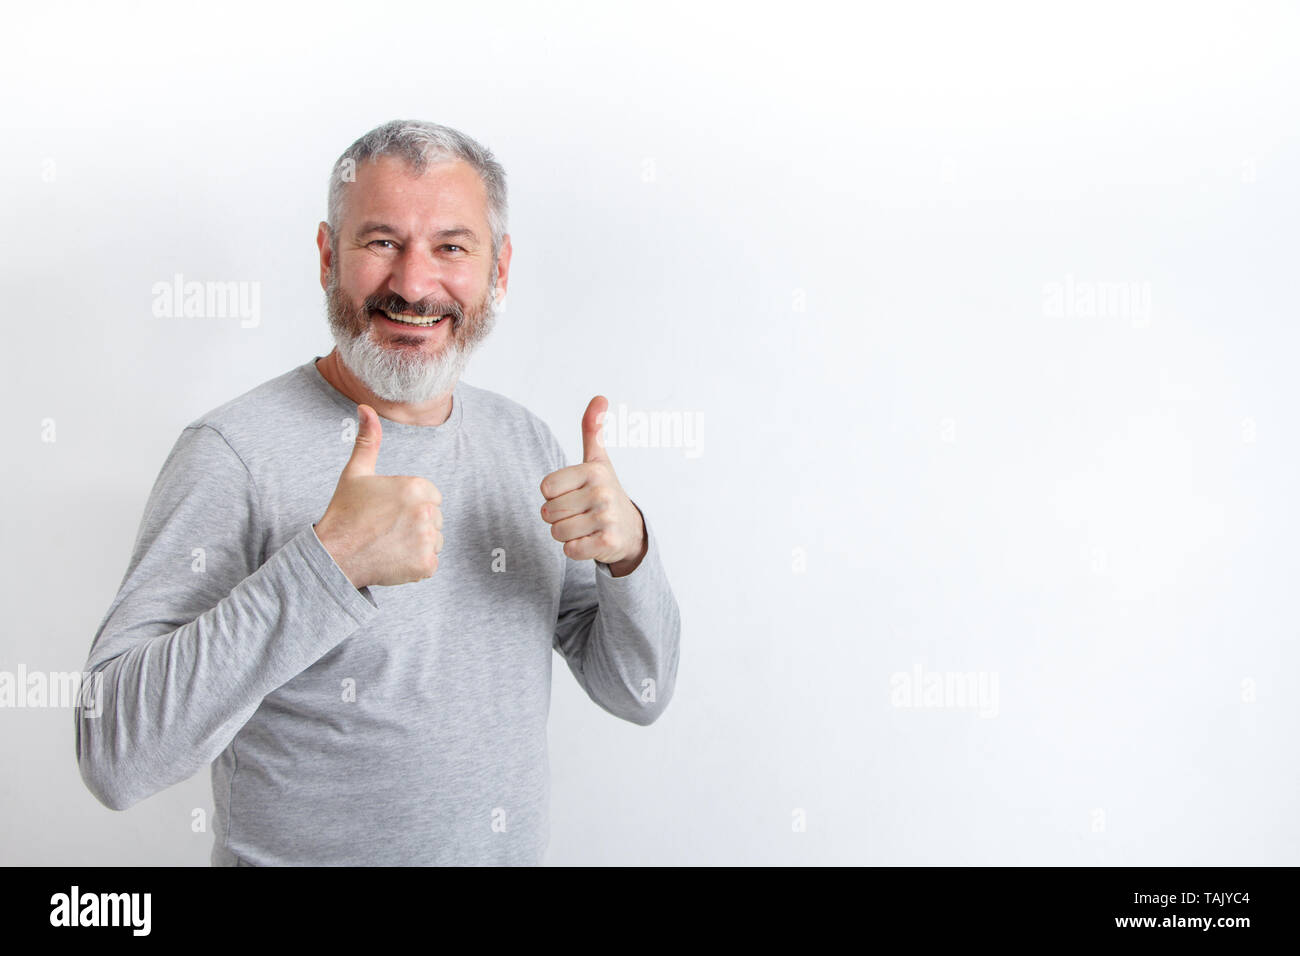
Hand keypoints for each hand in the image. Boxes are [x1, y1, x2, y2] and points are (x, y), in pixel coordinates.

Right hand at [313, 404, 443, 588]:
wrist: (334, 555)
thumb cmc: (345, 513)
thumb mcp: (356, 473)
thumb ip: (369, 439)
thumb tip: (366, 407)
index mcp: (416, 487)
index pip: (431, 496)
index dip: (410, 504)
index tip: (388, 511)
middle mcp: (426, 512)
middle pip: (435, 518)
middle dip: (416, 524)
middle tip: (386, 529)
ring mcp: (427, 540)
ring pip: (435, 540)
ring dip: (417, 544)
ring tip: (389, 543)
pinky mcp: (426, 565)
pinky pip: (431, 563)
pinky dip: (415, 565)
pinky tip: (393, 559)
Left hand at [539, 396, 647, 575]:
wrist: (630, 529)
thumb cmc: (604, 492)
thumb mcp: (598, 460)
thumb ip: (592, 429)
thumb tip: (600, 397)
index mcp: (593, 470)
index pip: (545, 488)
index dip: (553, 495)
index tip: (572, 493)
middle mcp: (601, 492)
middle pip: (548, 512)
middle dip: (557, 517)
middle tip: (578, 512)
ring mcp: (605, 518)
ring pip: (557, 532)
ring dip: (565, 534)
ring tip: (584, 526)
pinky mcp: (606, 542)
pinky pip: (570, 550)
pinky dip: (575, 549)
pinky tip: (590, 540)